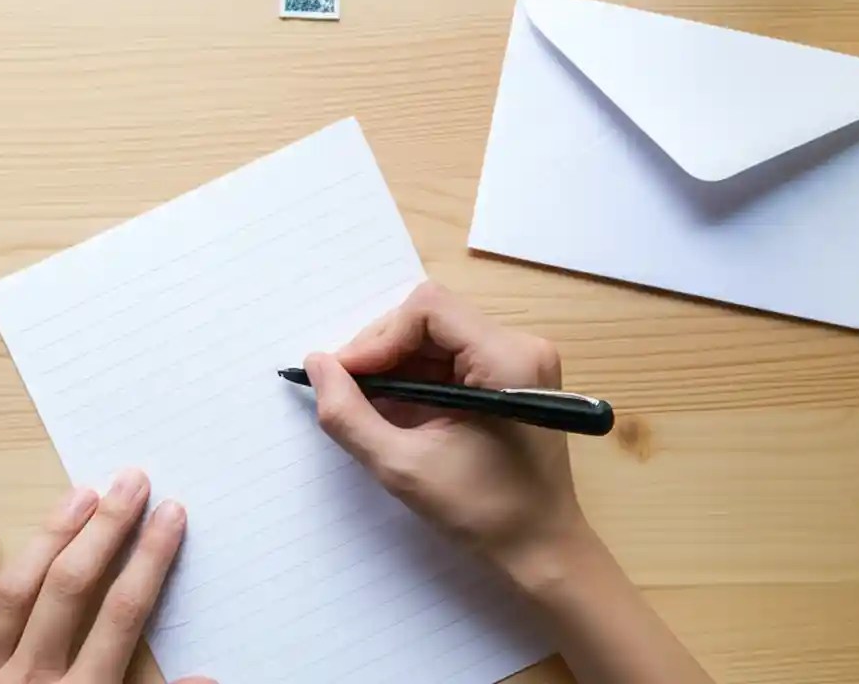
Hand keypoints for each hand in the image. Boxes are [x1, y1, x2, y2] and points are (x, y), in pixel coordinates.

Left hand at [0, 469, 212, 683]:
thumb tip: (209, 679)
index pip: (125, 615)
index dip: (152, 558)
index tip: (174, 514)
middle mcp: (30, 681)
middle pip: (73, 589)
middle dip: (108, 529)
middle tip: (132, 479)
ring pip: (16, 592)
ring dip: (51, 536)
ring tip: (81, 493)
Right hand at [304, 282, 585, 580]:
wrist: (541, 548)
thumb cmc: (483, 513)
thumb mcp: (403, 467)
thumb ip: (350, 414)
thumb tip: (317, 364)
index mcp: (507, 361)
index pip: (429, 309)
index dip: (379, 338)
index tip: (346, 377)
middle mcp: (520, 347)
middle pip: (430, 318)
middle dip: (381, 350)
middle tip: (346, 391)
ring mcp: (518, 360)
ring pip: (435, 336)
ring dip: (394, 365)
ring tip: (365, 404)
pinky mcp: (510, 377)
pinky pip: (450, 358)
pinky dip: (414, 378)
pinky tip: (394, 410)